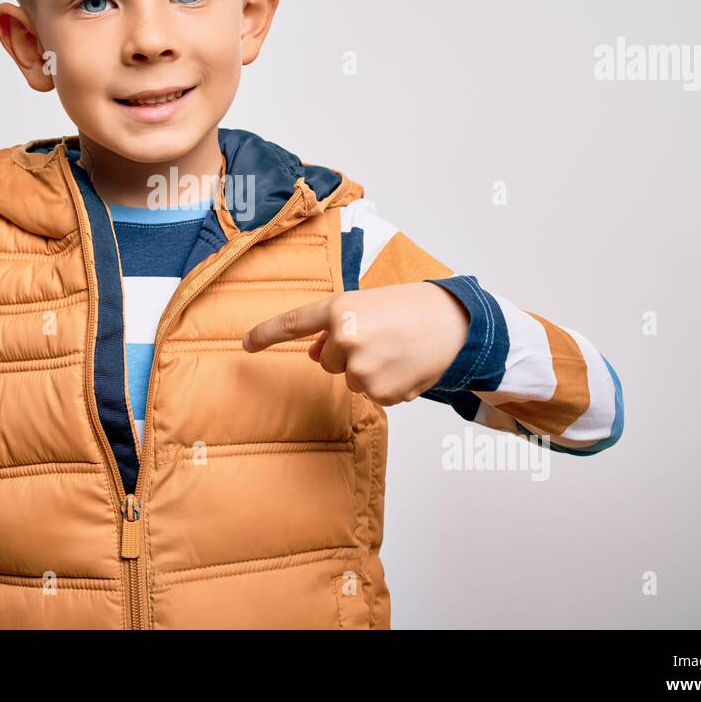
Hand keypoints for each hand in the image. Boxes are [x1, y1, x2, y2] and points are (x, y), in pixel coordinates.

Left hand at [241, 282, 470, 405]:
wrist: (455, 323)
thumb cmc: (411, 308)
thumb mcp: (368, 306)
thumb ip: (334, 327)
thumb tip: (312, 353)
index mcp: (339, 309)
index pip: (292, 323)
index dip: (266, 334)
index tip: (245, 344)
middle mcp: (345, 339)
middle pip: (326, 360)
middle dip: (347, 352)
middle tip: (381, 336)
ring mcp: (361, 369)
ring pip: (350, 379)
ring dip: (369, 369)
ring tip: (397, 349)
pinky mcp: (380, 393)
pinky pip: (372, 394)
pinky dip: (387, 385)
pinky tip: (405, 366)